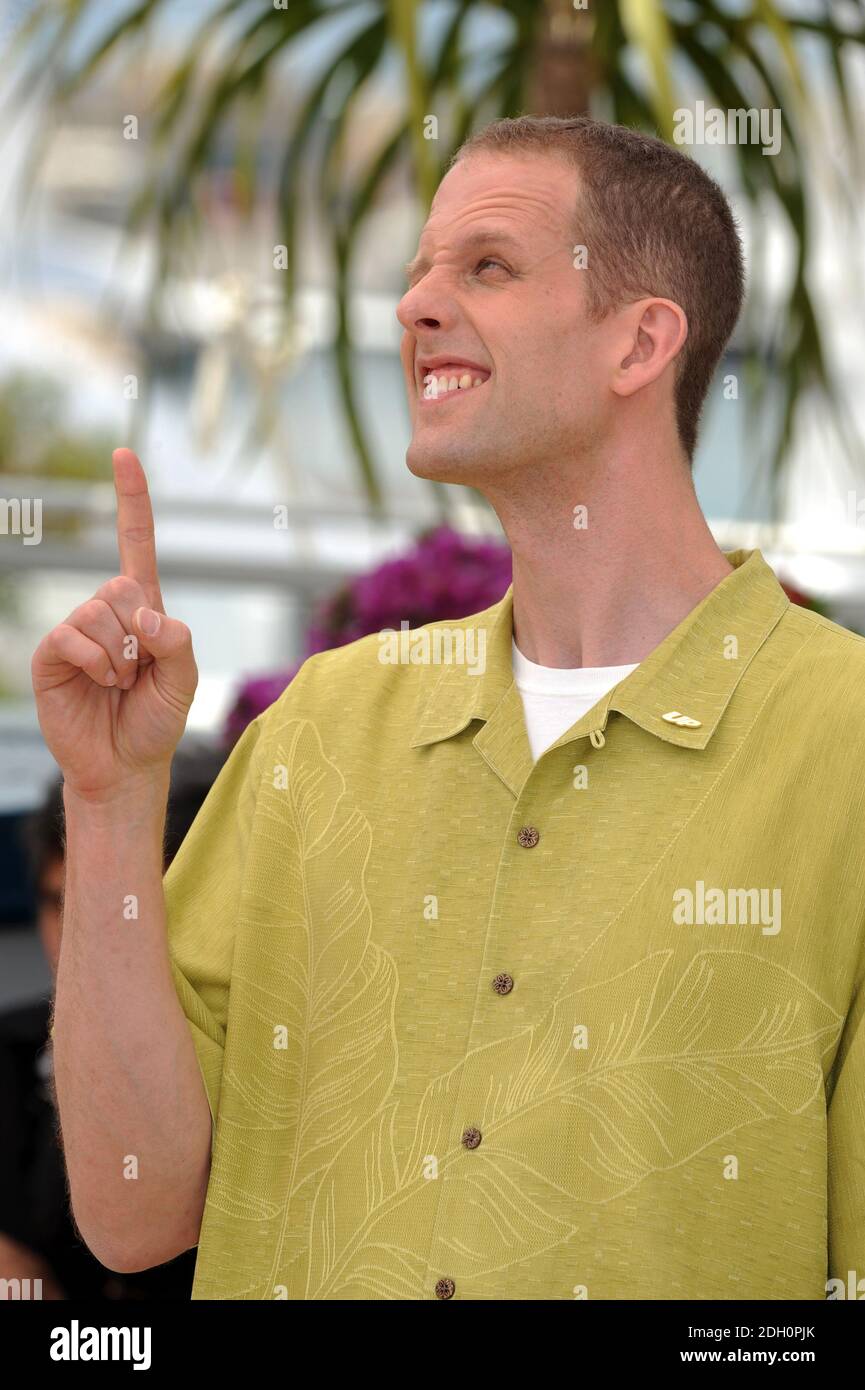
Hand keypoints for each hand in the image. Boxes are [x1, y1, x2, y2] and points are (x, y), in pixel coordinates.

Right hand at [31, 449, 198, 800]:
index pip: (137, 543)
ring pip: (99, 613)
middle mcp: (107, 610)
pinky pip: (73, 637)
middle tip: (140, 672)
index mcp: (144, 608)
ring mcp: (76, 630)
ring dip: (120, 656)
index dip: (132, 500)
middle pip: (123, 586)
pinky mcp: (53, 653)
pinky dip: (96, 663)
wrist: (125, 764)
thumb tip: (143, 614)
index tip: (124, 455)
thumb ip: (177, 639)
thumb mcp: (185, 679)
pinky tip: (100, 684)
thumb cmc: (156, 719)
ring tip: (120, 684)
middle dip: (140, 634)